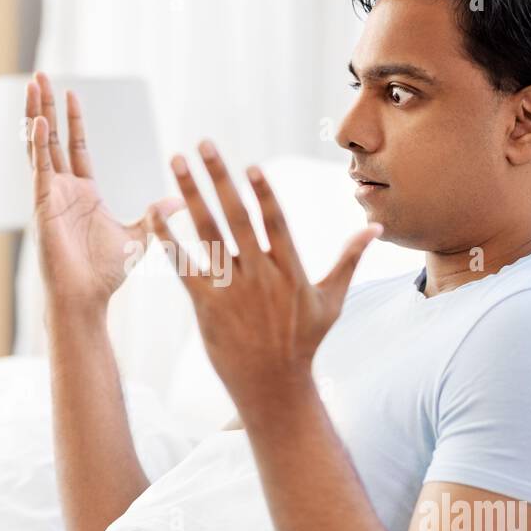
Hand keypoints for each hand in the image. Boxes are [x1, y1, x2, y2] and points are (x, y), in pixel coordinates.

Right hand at [25, 72, 181, 314]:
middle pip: (51, 138)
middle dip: (47, 106)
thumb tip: (181, 200)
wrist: (87, 298)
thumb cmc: (106, 274)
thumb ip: (156, 214)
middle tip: (40, 75)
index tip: (73, 92)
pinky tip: (37, 122)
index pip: (75, 146)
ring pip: (39, 146)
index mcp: (83, 193)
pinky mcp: (42, 206)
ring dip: (35, 115)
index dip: (73, 120)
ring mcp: (49, 196)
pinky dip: (37, 145)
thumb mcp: (139, 235)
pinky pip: (39, 170)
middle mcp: (62, 190)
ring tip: (33, 85)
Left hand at [145, 141, 380, 412]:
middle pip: (236, 217)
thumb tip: (375, 228)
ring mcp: (231, 290)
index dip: (262, 193)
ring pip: (206, 233)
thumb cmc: (304, 343)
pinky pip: (184, 266)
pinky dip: (169, 239)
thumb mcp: (331, 301)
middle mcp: (260, 276)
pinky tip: (155, 212)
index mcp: (290, 270)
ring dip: (189, 194)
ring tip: (176, 162)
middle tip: (203, 144)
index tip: (249, 165)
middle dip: (218, 177)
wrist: (273, 387)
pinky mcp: (207, 306)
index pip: (275, 222)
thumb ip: (349, 259)